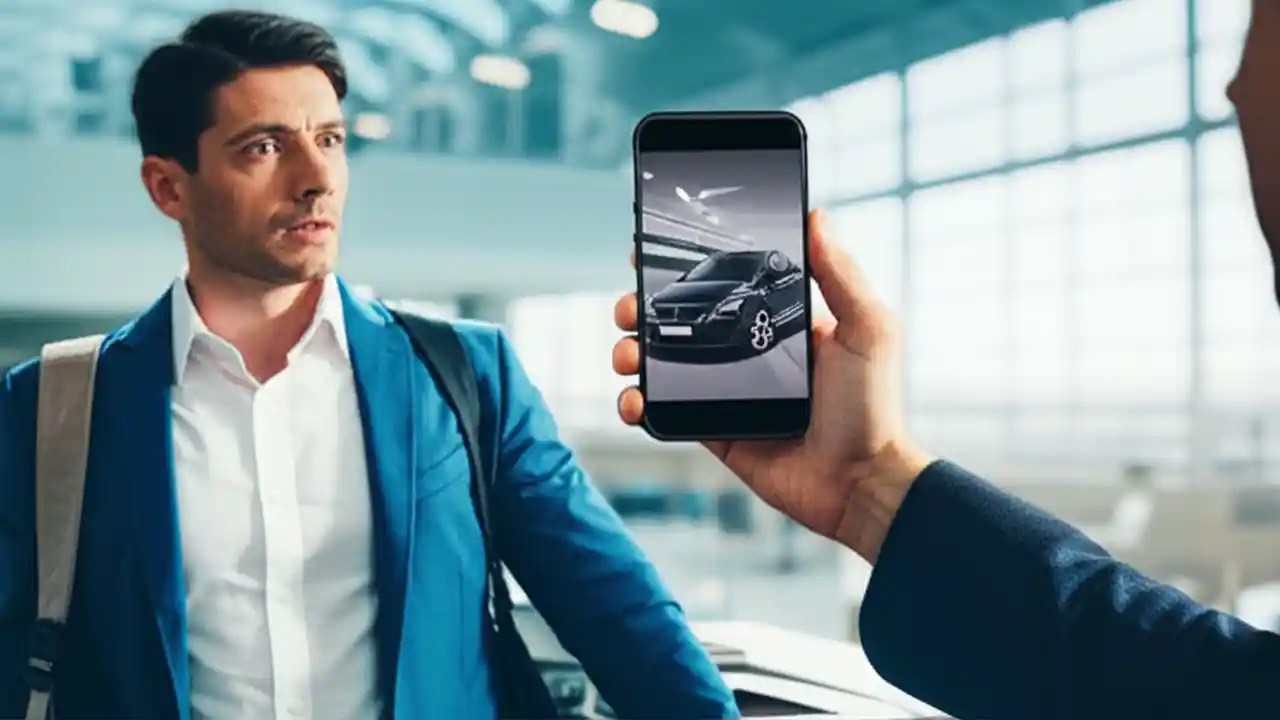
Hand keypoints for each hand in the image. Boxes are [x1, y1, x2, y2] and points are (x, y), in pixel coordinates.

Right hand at [612, 209, 934, 561]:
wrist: (859, 483)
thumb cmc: (871, 407)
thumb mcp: (866, 329)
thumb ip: (841, 274)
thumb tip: (818, 216)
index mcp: (780, 323)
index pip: (724, 284)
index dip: (688, 269)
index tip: (654, 254)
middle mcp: (748, 354)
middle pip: (681, 321)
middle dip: (644, 308)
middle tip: (630, 305)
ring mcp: (727, 393)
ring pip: (662, 364)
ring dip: (632, 351)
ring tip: (625, 352)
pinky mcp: (714, 431)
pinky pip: (665, 413)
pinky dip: (638, 405)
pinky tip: (633, 398)